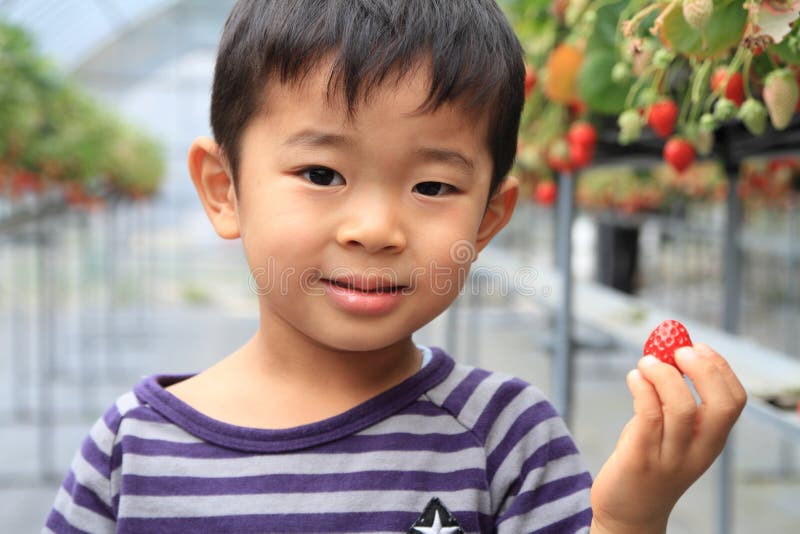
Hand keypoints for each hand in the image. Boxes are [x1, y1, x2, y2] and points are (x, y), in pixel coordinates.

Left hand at [589, 343, 746, 533]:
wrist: (629, 513)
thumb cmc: (648, 461)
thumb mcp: (669, 433)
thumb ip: (669, 398)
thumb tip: (663, 349)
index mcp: (711, 441)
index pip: (734, 401)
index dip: (719, 367)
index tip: (695, 346)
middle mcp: (697, 450)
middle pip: (720, 406)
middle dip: (703, 369)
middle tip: (678, 351)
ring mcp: (670, 457)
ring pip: (682, 409)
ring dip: (663, 375)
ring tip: (646, 362)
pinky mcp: (640, 460)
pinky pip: (648, 417)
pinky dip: (642, 388)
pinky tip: (633, 378)